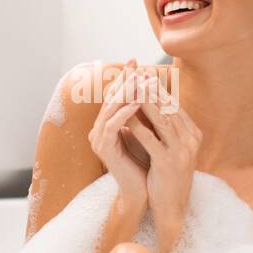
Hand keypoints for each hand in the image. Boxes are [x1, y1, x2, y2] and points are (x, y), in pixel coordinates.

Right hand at [87, 60, 147, 207]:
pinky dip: (125, 112)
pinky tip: (137, 102)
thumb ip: (143, 113)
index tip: (137, 61)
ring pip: (110, 109)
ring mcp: (99, 139)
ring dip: (125, 92)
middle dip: (124, 80)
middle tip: (134, 63)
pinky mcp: (104, 148)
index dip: (125, 78)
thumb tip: (153, 87)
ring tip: (138, 79)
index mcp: (107, 125)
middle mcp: (99, 130)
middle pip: (110, 98)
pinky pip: (113, 125)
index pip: (115, 95)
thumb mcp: (146, 131)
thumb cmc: (146, 161)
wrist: (143, 191)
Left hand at [122, 75, 201, 252]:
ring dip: (145, 101)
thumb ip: (165, 128)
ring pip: (161, 120)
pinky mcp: (167, 163)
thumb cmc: (168, 176)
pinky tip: (124, 116)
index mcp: (193, 135)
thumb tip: (151, 102)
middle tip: (138, 72)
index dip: (159, 89)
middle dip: (152, 89)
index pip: (175, 106)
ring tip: (131, 87)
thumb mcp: (171, 148)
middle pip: (169, 108)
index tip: (146, 74)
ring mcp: (181, 152)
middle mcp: (190, 140)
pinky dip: (137, 125)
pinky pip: (150, 139)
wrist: (172, 207)